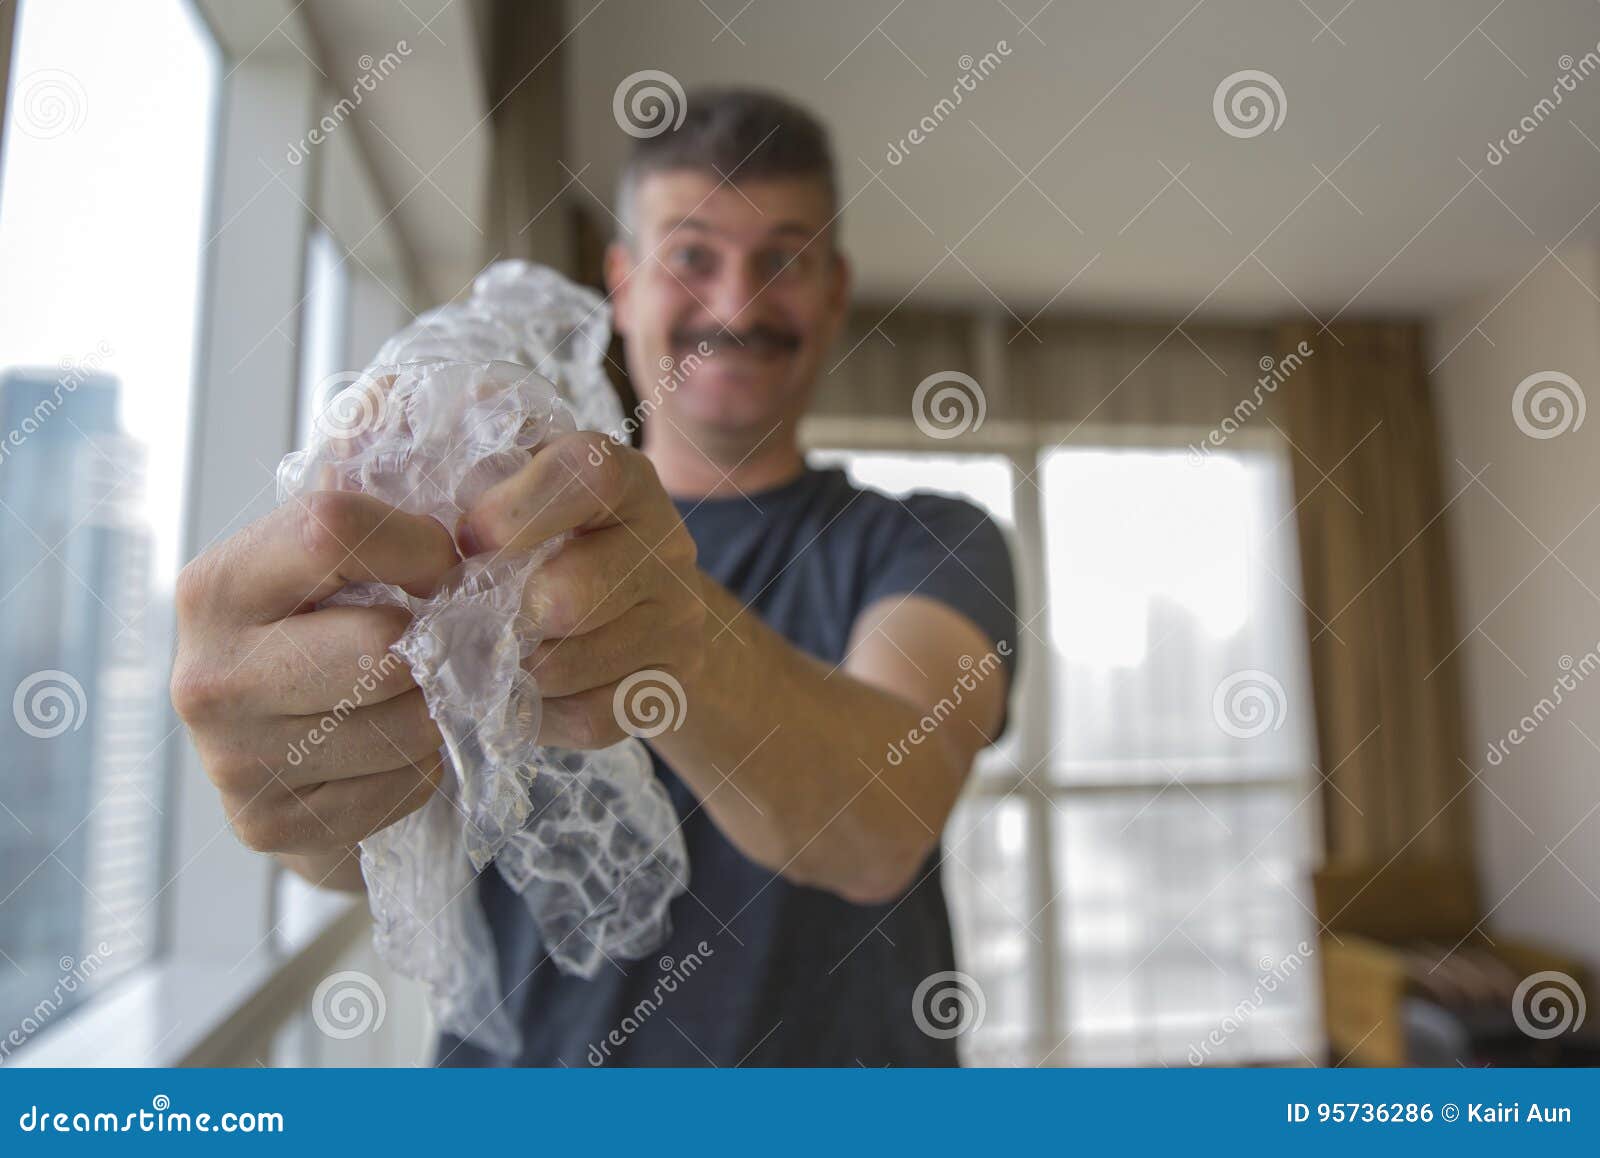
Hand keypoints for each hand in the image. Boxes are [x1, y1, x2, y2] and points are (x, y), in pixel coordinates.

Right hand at [170, 492, 458, 855]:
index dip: (419, 541)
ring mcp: (234, 762)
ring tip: (415, 693)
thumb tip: (400, 393)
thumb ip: (365, 468)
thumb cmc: (326, 626)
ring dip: (438, 709)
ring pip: (407, 725)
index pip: (332, 527)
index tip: (445, 560)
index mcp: (218, 584)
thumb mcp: (333, 545)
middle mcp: (207, 675)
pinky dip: (423, 767)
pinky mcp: (272, 828)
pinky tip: (395, 748)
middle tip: (442, 638)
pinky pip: (405, 788)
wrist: (290, 754)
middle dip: (435, 643)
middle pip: (383, 648)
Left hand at [459, 433, 706, 748]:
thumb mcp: (506, 468)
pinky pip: (592, 717)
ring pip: (573, 664)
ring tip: (490, 652)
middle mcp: (664, 540)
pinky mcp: (668, 683)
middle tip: (466, 614)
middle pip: (571, 595)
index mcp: (619, 475)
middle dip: (501, 613)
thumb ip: (463, 436)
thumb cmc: (533, 529)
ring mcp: (676, 615)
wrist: (631, 605)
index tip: (466, 540)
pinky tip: (524, 689)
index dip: (519, 510)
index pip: (588, 475)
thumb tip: (398, 402)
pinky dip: (542, 712)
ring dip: (512, 667)